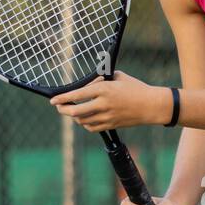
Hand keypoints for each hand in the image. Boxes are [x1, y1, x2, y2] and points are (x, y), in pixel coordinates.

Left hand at [51, 72, 167, 131]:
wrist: (151, 106)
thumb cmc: (135, 88)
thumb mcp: (118, 76)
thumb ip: (101, 78)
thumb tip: (88, 82)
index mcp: (104, 89)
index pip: (77, 94)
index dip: (63, 98)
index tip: (53, 100)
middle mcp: (104, 104)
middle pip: (76, 111)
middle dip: (64, 110)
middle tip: (59, 107)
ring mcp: (107, 116)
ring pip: (82, 120)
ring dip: (74, 117)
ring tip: (72, 112)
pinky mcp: (111, 125)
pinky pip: (92, 127)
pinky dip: (85, 124)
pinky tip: (84, 119)